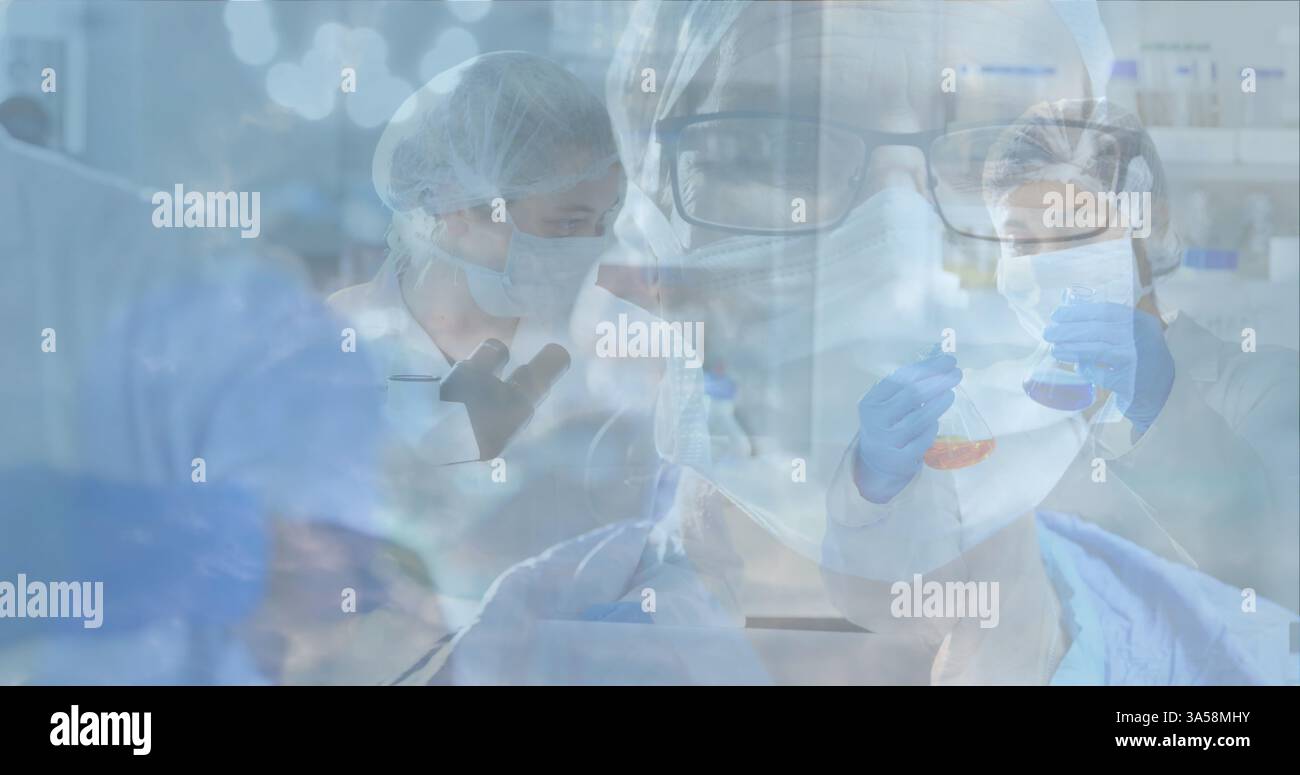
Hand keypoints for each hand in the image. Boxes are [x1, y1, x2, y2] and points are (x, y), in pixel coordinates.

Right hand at [854, 354, 961, 503]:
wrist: (876, 462)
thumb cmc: (887, 424)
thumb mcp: (887, 404)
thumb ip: (906, 385)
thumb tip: (939, 358)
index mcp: (871, 402)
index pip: (901, 378)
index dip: (927, 368)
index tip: (948, 360)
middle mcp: (876, 420)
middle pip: (913, 394)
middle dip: (938, 381)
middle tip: (956, 374)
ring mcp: (888, 440)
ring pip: (921, 418)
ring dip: (940, 403)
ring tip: (951, 393)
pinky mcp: (901, 458)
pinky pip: (924, 439)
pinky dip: (932, 427)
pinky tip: (937, 420)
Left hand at [1044, 302, 1173, 433]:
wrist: (1166, 393)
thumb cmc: (1143, 361)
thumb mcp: (1134, 337)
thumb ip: (1109, 327)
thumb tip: (1069, 318)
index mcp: (1141, 322)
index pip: (1105, 311)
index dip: (1078, 312)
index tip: (1057, 314)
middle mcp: (1141, 337)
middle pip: (1097, 329)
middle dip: (1068, 330)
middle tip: (1049, 333)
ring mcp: (1137, 359)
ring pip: (1097, 349)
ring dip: (1072, 349)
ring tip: (1055, 350)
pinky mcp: (1131, 381)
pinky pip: (1101, 374)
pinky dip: (1087, 370)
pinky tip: (1077, 368)